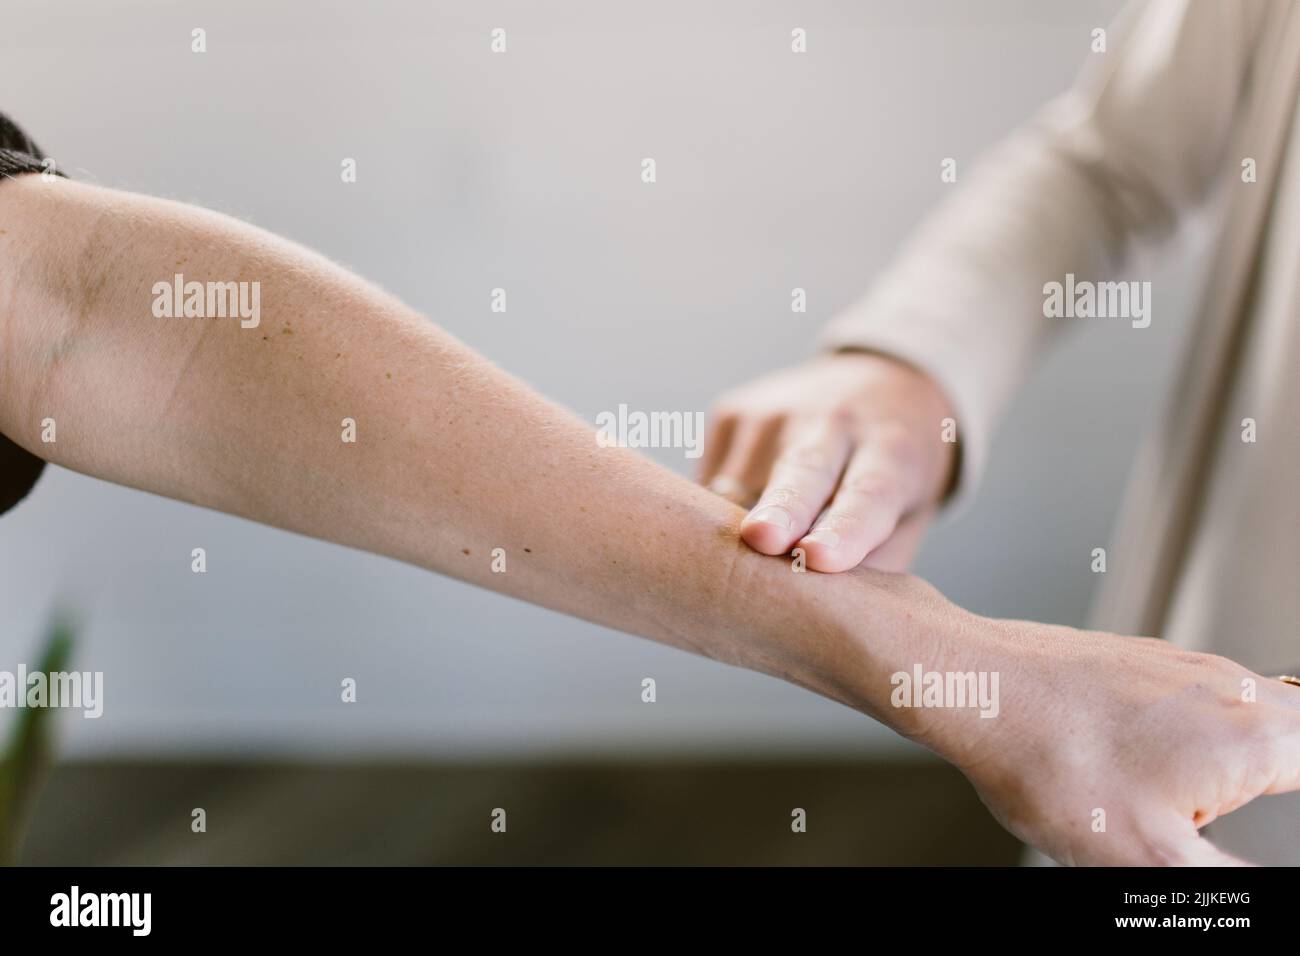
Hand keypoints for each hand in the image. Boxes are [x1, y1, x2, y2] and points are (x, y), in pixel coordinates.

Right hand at [699, 352, 955, 571]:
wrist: (874, 385)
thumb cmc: (891, 475)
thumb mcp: (908, 516)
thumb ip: (874, 567)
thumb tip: (824, 620)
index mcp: (891, 450)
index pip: (868, 495)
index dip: (845, 530)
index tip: (819, 560)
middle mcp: (833, 422)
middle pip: (803, 472)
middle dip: (781, 507)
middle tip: (762, 539)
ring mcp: (774, 413)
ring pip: (738, 489)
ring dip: (729, 536)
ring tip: (732, 574)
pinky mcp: (730, 413)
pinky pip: (709, 483)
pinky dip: (713, 517)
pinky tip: (729, 527)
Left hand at [938, 616, 1299, 865]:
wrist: (978, 687)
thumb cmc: (1051, 763)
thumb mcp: (1153, 860)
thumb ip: (1225, 887)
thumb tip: (1258, 886)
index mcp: (1255, 738)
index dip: (1294, 815)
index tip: (1240, 828)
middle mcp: (1231, 688)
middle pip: (1291, 740)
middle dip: (1275, 778)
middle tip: (1217, 818)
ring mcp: (1185, 667)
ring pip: (1245, 716)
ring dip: (1238, 757)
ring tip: (1175, 797)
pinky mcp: (1142, 660)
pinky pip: (1194, 699)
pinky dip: (1190, 734)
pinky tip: (1144, 762)